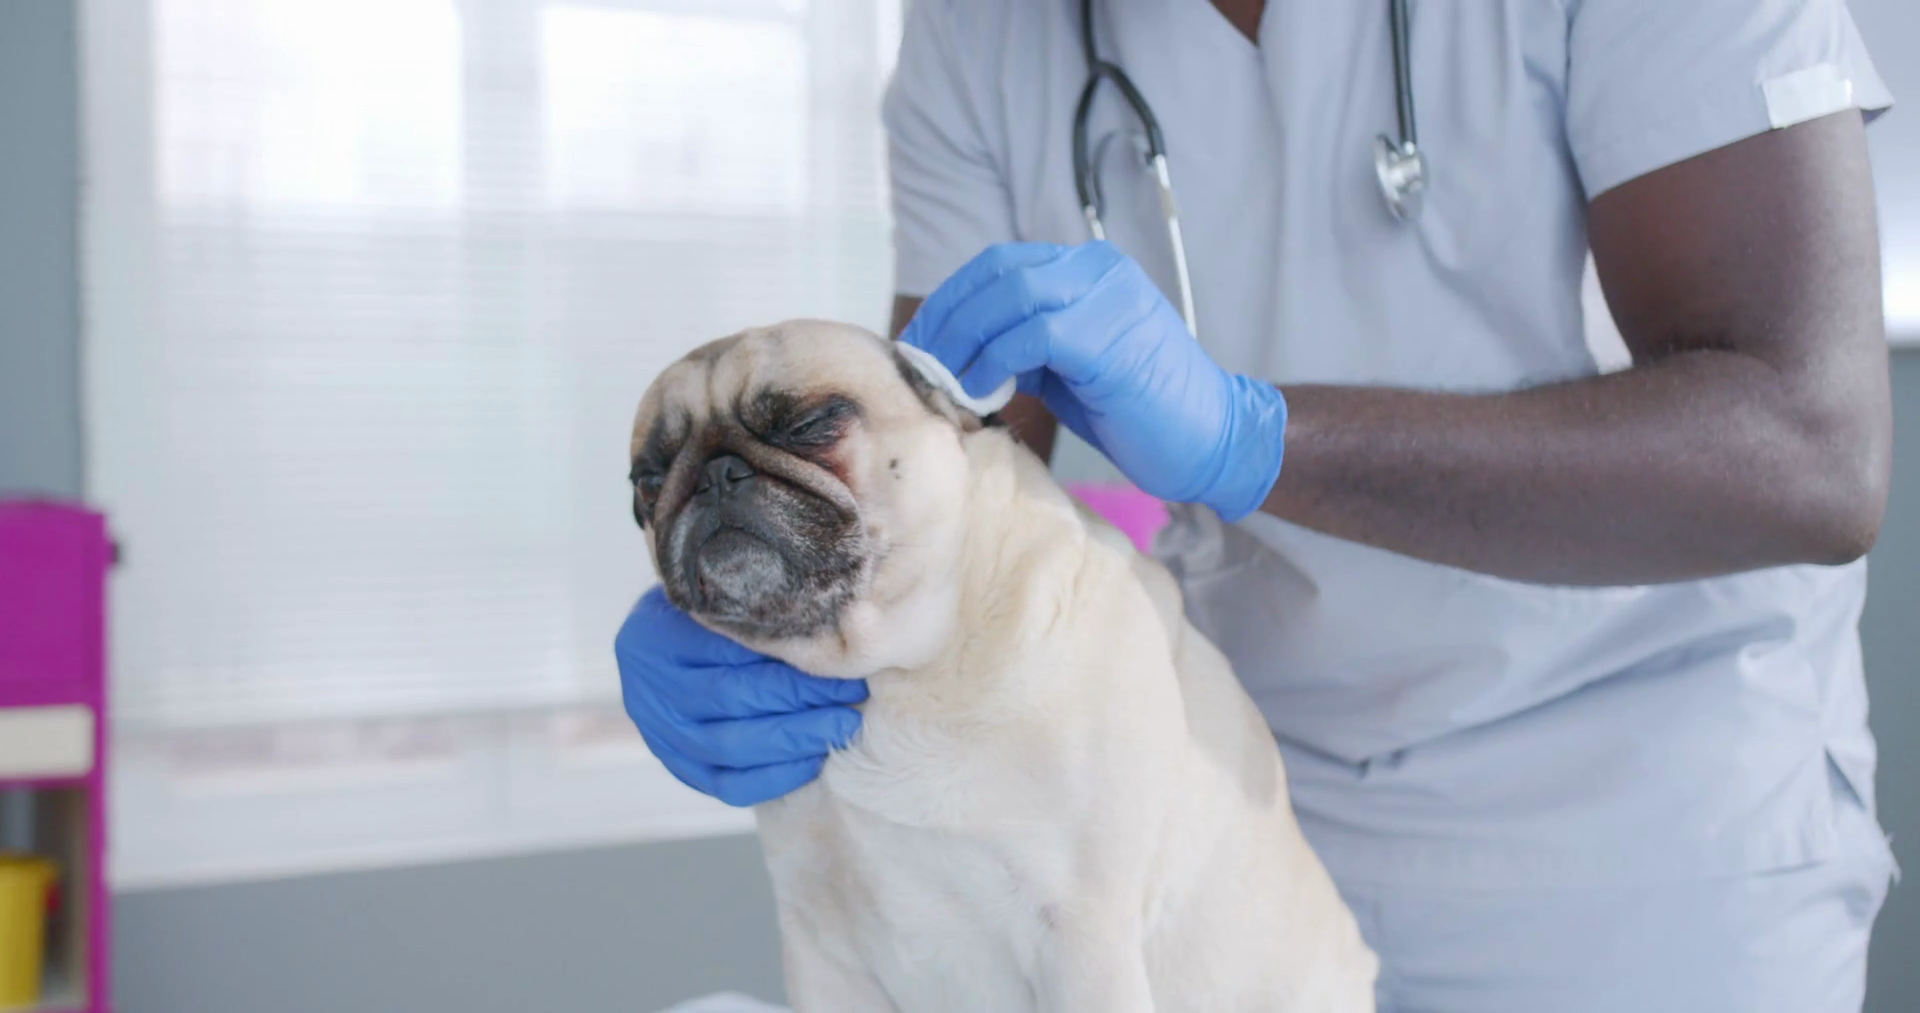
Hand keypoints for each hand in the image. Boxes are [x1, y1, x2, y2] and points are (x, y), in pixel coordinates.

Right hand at [614, 587, 866, 806]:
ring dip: (794, 739)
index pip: (727, 652)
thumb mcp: (718, 594)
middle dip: (799, 699)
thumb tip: (835, 627)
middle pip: (730, 700)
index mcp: (654, 638)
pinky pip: (729, 786)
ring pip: (729, 747)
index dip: (787, 660)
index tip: (839, 658)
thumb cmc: (705, 611)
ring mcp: (659, 734)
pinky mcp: (679, 767)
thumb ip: (756, 610)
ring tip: (841, 725)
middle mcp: (649, 690)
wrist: (662, 642)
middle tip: (849, 693)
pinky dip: (775, 777)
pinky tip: (814, 760)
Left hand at [900, 242, 1285, 520]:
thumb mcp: (1068, 367)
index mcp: (1089, 269)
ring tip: (943, 380)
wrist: (1212, 439)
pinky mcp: (1108, 338)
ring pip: (1010, 297)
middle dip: (949, 319)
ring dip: (965, 341)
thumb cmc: (1139, 411)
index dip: (952, 300)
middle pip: (997, 273)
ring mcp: (1107, 298)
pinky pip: (1032, 335)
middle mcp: (1098, 270)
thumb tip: (959, 356)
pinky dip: (995, 361)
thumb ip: (1024, 347)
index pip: (999, 264)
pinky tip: (979, 391)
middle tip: (920, 363)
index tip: (921, 340)